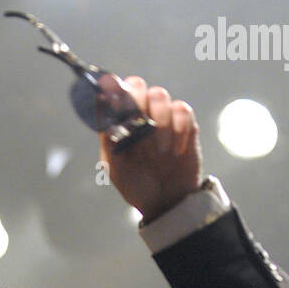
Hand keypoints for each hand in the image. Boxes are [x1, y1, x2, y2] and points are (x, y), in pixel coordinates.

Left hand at [99, 77, 202, 224]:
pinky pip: (182, 110)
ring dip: (158, 120)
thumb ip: (108, 139)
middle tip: (138, 123)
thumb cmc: (137, 185)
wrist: (166, 203)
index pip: (114, 92)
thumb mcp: (115, 167)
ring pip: (159, 94)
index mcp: (120, 123)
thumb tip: (103, 114)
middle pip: (137, 84)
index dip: (112, 89)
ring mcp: (163, 117)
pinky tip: (176, 151)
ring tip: (160, 150)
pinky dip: (179, 129)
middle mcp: (140, 114)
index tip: (114, 98)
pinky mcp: (185, 124)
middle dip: (135, 99)